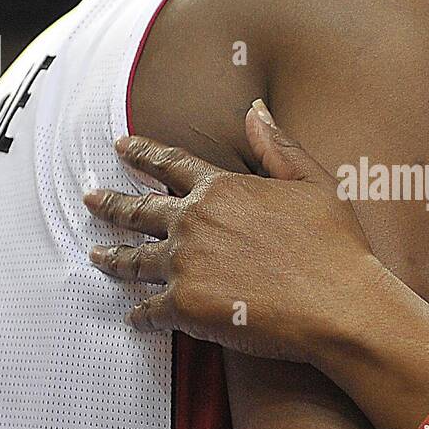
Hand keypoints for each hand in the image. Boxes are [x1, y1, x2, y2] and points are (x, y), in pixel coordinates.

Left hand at [83, 101, 380, 363]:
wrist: (338, 304)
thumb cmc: (335, 246)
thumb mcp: (315, 183)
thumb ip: (278, 147)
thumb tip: (254, 110)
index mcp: (222, 188)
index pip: (170, 163)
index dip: (143, 152)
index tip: (121, 145)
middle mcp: (194, 221)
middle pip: (138, 210)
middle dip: (110, 203)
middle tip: (90, 198)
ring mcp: (184, 264)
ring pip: (134, 260)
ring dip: (112, 258)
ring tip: (97, 255)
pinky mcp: (184, 306)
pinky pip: (148, 310)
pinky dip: (139, 314)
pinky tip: (133, 317)